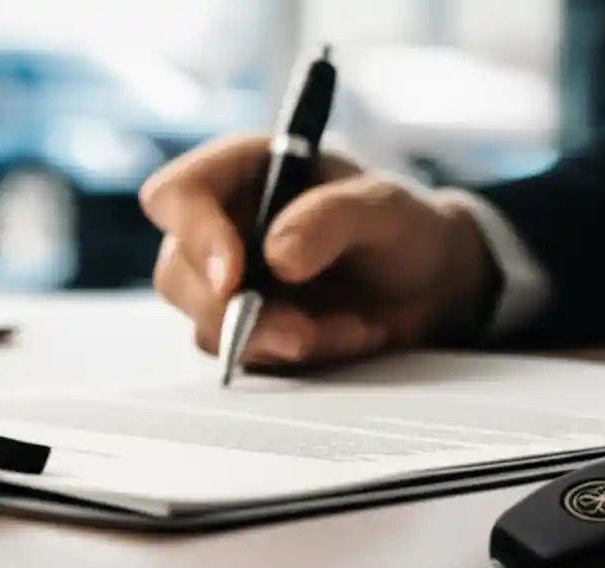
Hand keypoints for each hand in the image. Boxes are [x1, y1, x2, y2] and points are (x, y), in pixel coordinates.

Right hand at [141, 135, 499, 366]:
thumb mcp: (385, 207)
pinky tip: (346, 336)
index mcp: (241, 172)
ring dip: (279, 339)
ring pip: (207, 325)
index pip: (177, 195)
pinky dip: (297, 358)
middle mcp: (220, 226)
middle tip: (305, 331)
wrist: (428, 286)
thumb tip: (276, 257)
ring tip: (354, 326)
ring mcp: (228, 285)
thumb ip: (332, 218)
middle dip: (241, 312)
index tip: (236, 277)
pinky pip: (244, 358)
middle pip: (178, 274)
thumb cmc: (403, 228)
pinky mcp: (243, 331)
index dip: (194, 235)